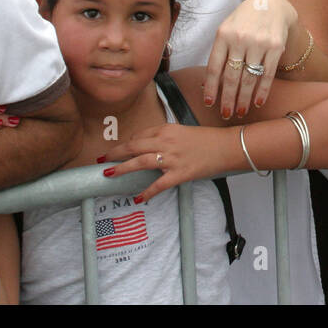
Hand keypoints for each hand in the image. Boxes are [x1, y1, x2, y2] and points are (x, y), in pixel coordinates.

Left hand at [102, 124, 217, 203]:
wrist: (227, 147)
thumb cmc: (207, 139)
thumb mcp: (184, 132)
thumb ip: (166, 138)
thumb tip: (150, 147)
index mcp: (167, 129)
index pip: (140, 135)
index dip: (127, 144)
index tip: (119, 150)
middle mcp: (166, 142)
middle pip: (133, 146)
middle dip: (115, 153)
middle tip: (101, 159)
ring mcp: (172, 158)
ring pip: (140, 162)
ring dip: (122, 168)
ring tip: (109, 173)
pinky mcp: (180, 173)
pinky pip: (158, 184)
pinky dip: (147, 192)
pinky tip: (138, 198)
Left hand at [203, 0, 297, 118]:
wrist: (272, 4)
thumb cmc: (244, 21)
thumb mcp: (227, 29)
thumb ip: (220, 52)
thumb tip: (208, 84)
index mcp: (223, 34)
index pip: (214, 66)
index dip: (211, 87)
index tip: (209, 103)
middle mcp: (240, 38)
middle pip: (232, 76)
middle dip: (228, 99)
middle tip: (226, 114)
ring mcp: (259, 42)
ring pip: (249, 78)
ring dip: (244, 98)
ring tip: (241, 111)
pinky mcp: (276, 46)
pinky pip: (268, 74)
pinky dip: (262, 91)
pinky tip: (257, 101)